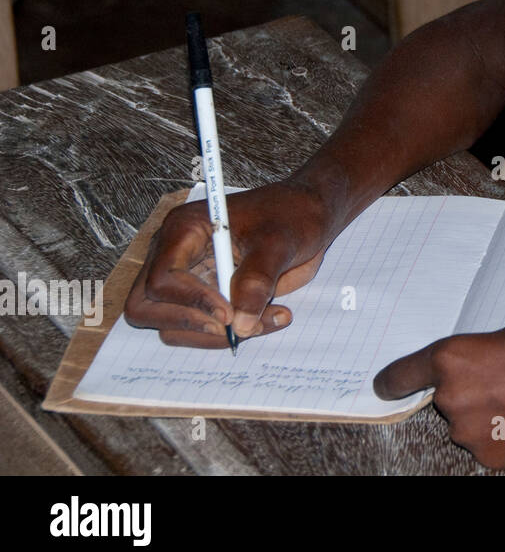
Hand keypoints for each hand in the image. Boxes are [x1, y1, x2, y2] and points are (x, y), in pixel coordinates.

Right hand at [124, 180, 332, 346]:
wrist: (309, 216)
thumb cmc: (291, 216)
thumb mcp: (278, 242)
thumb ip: (257, 280)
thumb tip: (241, 325)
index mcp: (184, 230)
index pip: (161, 279)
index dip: (191, 301)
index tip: (229, 313)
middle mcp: (174, 256)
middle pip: (147, 307)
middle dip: (191, 324)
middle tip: (237, 328)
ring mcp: (186, 279)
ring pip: (174, 325)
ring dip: (216, 335)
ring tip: (268, 319)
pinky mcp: (206, 297)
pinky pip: (202, 328)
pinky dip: (231, 333)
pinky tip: (270, 318)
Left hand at [373, 322, 504, 468]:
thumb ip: (482, 352)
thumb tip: (475, 368)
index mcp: (454, 358)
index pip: (403, 374)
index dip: (394, 380)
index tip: (386, 386)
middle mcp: (453, 398)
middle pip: (448, 396)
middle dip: (472, 389)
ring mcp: (471, 434)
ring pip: (469, 422)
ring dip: (489, 413)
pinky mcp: (492, 459)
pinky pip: (489, 443)